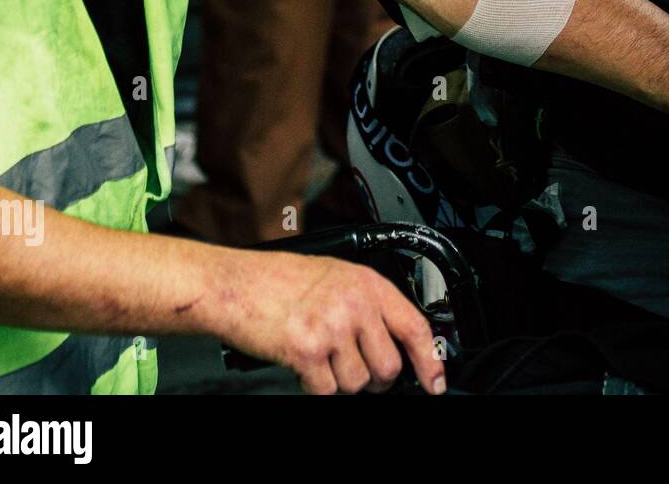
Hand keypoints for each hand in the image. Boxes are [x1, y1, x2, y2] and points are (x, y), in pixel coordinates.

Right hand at [222, 250, 444, 395]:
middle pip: (388, 367)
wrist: (234, 284)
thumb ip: (369, 306)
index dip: (430, 360)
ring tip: (321, 358)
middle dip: (375, 379)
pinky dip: (316, 387)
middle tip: (354, 369)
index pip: (415, 327)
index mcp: (368, 284)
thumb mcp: (337, 278)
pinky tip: (304, 366)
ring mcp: (332, 328)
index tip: (434, 381)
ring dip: (341, 382)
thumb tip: (396, 341)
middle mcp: (354, 304)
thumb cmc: (279, 280)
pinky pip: (327, 391)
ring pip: (357, 384)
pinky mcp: (307, 351)